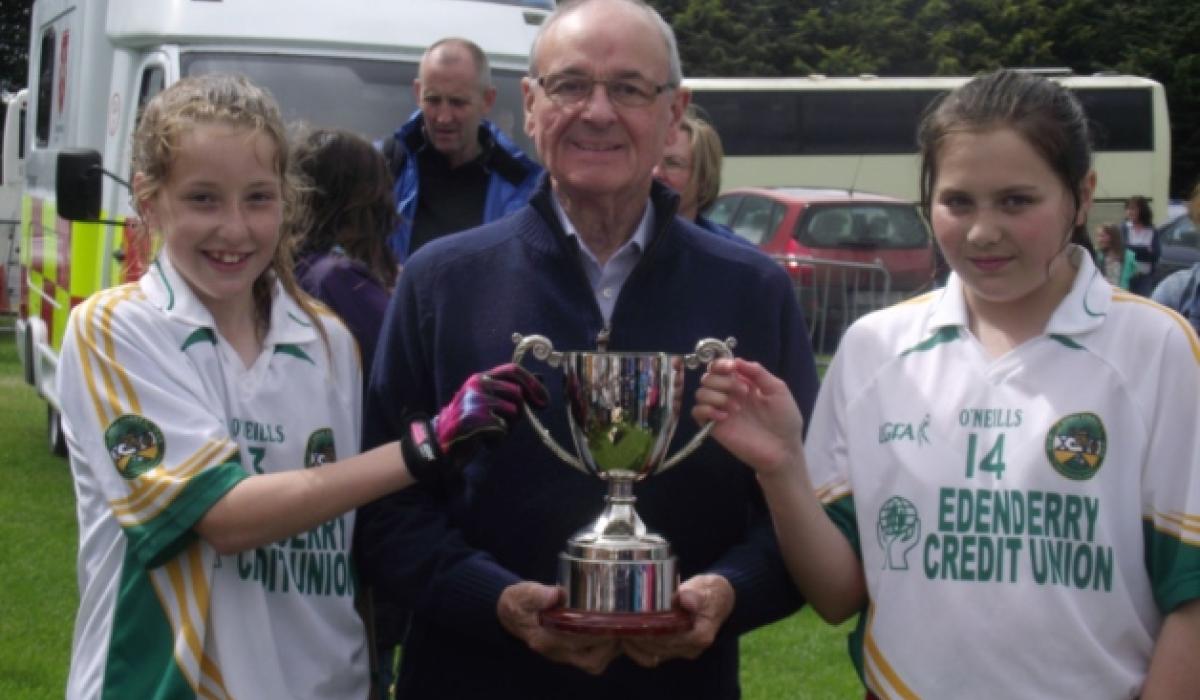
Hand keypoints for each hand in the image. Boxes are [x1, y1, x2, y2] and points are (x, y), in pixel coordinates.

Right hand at [402, 363, 547, 483]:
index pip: (513, 370)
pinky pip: (503, 428)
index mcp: (481, 378)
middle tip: (507, 424)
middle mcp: (477, 385)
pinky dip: (498, 439)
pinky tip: (484, 440)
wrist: (443, 443)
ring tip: (491, 432)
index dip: (533, 383)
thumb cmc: (470, 423)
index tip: (544, 401)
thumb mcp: (488, 401)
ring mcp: (476, 401)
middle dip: (519, 413)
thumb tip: (541, 378)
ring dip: (508, 427)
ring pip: (514, 412)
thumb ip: (510, 390)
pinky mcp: (476, 419)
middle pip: (517, 394)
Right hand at [497, 581, 619, 674]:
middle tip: (622, 622)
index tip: (611, 618)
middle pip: (590, 658)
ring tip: (621, 627)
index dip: (596, 631)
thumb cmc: (520, 603)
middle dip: (610, 642)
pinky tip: (615, 633)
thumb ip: (536, 594)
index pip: (575, 640)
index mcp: (544, 638)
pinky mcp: (572, 654)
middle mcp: (556, 651)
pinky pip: (594, 662)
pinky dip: (608, 651)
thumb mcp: (522, 594)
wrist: (513, 616)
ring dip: (611, 649)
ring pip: (594, 663)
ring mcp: (564, 656)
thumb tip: (557, 593)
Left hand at [622, 574, 734, 666]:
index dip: (652, 632)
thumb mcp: (704, 588)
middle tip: (621, 625)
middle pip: (659, 648)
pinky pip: (652, 657)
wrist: (715, 599)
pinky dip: (637, 650)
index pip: (671, 638)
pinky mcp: (673, 651)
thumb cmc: (708, 592)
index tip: (636, 622)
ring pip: (653, 655)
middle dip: (639, 638)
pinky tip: (626, 637)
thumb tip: (685, 599)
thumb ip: (694, 595)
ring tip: (620, 631)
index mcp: (701, 634)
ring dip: (635, 646)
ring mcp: (682, 651)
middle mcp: (692, 648)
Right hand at [692, 358, 804, 476]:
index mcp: (742, 384)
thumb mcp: (778, 390)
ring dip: (716, 396)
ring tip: (737, 408)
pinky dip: (707, 410)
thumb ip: (758, 373)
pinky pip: (697, 413)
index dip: (720, 364)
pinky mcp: (715, 427)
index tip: (731, 368)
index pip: (720, 368)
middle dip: (723, 381)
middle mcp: (728, 395)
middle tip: (743, 392)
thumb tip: (737, 361)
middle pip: (708, 378)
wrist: (784, 449)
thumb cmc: (785, 420)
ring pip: (700, 393)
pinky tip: (724, 417)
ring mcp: (720, 411)